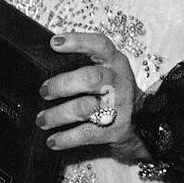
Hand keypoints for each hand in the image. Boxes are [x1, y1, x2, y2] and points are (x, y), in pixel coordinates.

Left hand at [37, 32, 150, 163]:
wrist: (141, 121)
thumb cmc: (115, 91)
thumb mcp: (108, 70)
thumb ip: (85, 64)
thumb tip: (46, 63)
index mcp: (115, 63)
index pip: (100, 46)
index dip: (78, 42)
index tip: (55, 43)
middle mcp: (118, 82)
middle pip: (91, 78)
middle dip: (62, 84)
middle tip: (44, 91)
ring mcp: (118, 107)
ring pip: (84, 108)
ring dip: (57, 115)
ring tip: (42, 120)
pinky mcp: (115, 129)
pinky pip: (85, 134)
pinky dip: (65, 138)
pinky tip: (53, 140)